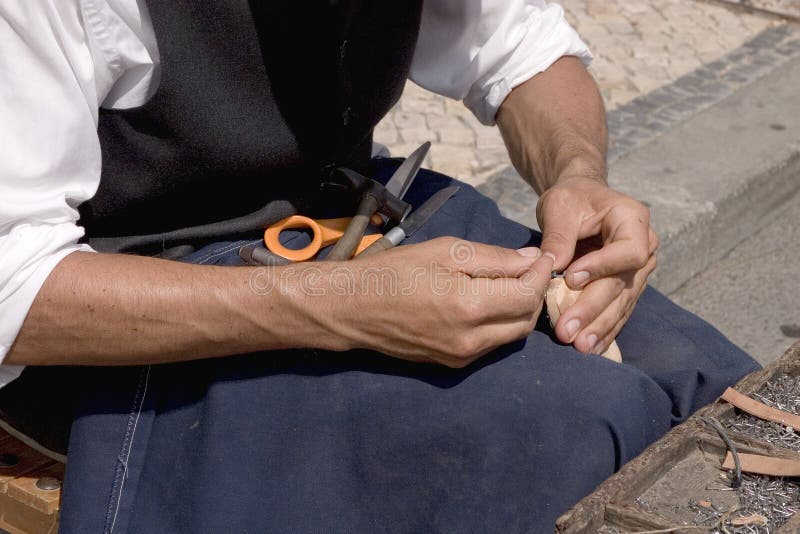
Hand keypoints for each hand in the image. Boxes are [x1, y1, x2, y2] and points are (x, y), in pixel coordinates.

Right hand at [307, 237, 553, 366]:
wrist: (353, 308)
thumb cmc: (395, 272)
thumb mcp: (445, 251)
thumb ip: (493, 258)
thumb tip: (530, 259)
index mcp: (470, 306)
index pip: (528, 294)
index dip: (541, 274)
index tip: (540, 257)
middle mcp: (471, 339)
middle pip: (526, 320)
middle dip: (534, 293)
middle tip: (527, 270)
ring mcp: (462, 356)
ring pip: (511, 336)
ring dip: (518, 311)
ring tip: (508, 285)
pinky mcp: (452, 364)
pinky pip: (491, 345)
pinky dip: (499, 324)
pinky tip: (486, 303)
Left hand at [536, 176, 657, 353]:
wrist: (580, 200)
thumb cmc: (571, 199)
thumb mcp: (559, 206)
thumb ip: (558, 235)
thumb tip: (554, 266)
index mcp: (633, 220)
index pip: (628, 251)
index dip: (602, 268)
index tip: (571, 279)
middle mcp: (644, 246)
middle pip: (623, 284)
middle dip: (594, 309)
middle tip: (568, 330)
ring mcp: (638, 270)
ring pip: (622, 303)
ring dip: (599, 327)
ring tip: (579, 346)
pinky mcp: (626, 287)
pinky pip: (618, 311)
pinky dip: (603, 330)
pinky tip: (590, 348)